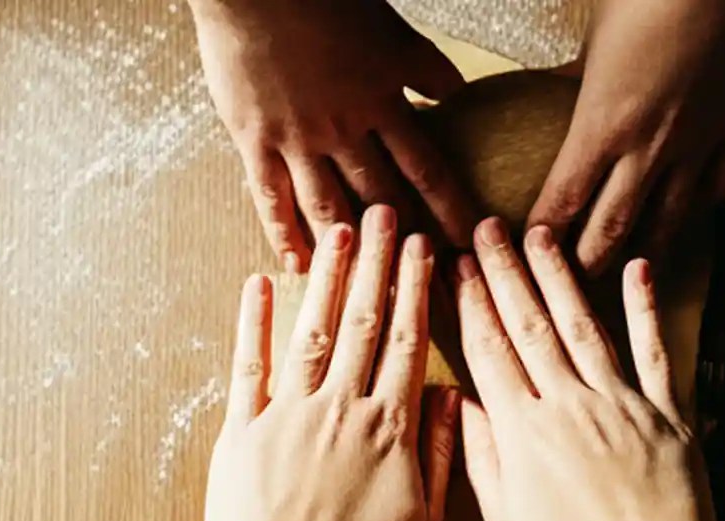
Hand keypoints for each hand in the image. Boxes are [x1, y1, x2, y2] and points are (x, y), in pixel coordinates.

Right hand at [191, 0, 475, 270]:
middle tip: (425, 282)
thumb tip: (454, 91)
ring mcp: (296, 139)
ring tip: (369, 287)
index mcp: (381, 100)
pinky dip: (284, 233)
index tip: (470, 242)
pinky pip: (271, 197)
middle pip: (383, 199)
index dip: (451, 209)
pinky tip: (298, 264)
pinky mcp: (254, 140)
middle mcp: (343, 130)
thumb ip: (421, 66)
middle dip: (406, 242)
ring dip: (350, 249)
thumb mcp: (388, 28)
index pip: (428, 169)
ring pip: (329, 207)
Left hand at [203, 205, 458, 520]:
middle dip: (375, 264)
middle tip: (381, 215)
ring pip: (313, 331)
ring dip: (326, 279)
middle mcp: (341, 409)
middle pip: (364, 322)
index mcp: (389, 429)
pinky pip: (248, 366)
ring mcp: (287, 415)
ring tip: (336, 232)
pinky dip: (252, 322)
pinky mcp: (242, 431)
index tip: (420, 249)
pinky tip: (258, 283)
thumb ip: (437, 453)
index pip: (407, 343)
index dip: (414, 290)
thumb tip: (449, 396)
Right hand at [453, 218, 720, 520]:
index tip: (455, 264)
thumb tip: (463, 402)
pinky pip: (653, 352)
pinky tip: (636, 270)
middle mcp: (569, 405)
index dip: (469, 303)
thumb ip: (482, 457)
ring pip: (583, 326)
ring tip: (540, 234)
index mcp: (524, 433)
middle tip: (487, 229)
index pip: (488, 351)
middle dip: (505, 273)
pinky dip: (644, 309)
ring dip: (559, 276)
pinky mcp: (666, 415)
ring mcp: (621, 404)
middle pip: (530, 326)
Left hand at [529, 0, 724, 272]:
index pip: (562, 201)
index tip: (527, 259)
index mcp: (602, 123)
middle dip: (587, 265)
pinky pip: (720, 187)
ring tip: (629, 275)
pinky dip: (700, 208)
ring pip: (670, 221)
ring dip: (645, 252)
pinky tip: (690, 216)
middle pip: (612, 230)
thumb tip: (562, 103)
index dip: (543, 237)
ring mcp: (702, 141)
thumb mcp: (591, 37)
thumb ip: (579, 83)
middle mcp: (651, 147)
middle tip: (570, 288)